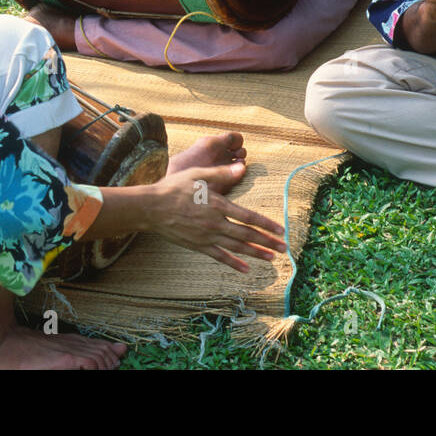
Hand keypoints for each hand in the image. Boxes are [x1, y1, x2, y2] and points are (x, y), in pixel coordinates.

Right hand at [145, 165, 286, 272]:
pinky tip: (246, 268)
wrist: (152, 207)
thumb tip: (242, 168)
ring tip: (272, 258)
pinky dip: (234, 263)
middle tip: (284, 248)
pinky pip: (219, 256)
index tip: (281, 230)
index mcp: (218, 204)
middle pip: (247, 235)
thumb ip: (222, 173)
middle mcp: (216, 222)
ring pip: (236, 247)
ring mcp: (207, 236)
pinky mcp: (198, 245)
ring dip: (256, 253)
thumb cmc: (175, 188)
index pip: (249, 217)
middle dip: (267, 241)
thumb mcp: (199, 174)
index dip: (267, 224)